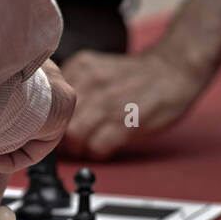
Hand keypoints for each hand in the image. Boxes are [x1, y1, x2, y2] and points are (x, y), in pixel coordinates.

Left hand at [60, 45, 209, 158]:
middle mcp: (91, 82)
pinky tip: (105, 147)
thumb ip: (72, 84)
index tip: (53, 127)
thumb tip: (46, 110)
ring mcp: (110, 101)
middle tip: (69, 143)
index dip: (49, 119)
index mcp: (80, 67)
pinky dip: (98, 152)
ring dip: (78, 148)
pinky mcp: (128, 121)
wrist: (174, 67)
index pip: (47, 100)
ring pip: (74, 135)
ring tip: (86, 146)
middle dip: (60, 137)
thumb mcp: (96, 67)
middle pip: (57, 120)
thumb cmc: (134, 74)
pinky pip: (99, 146)